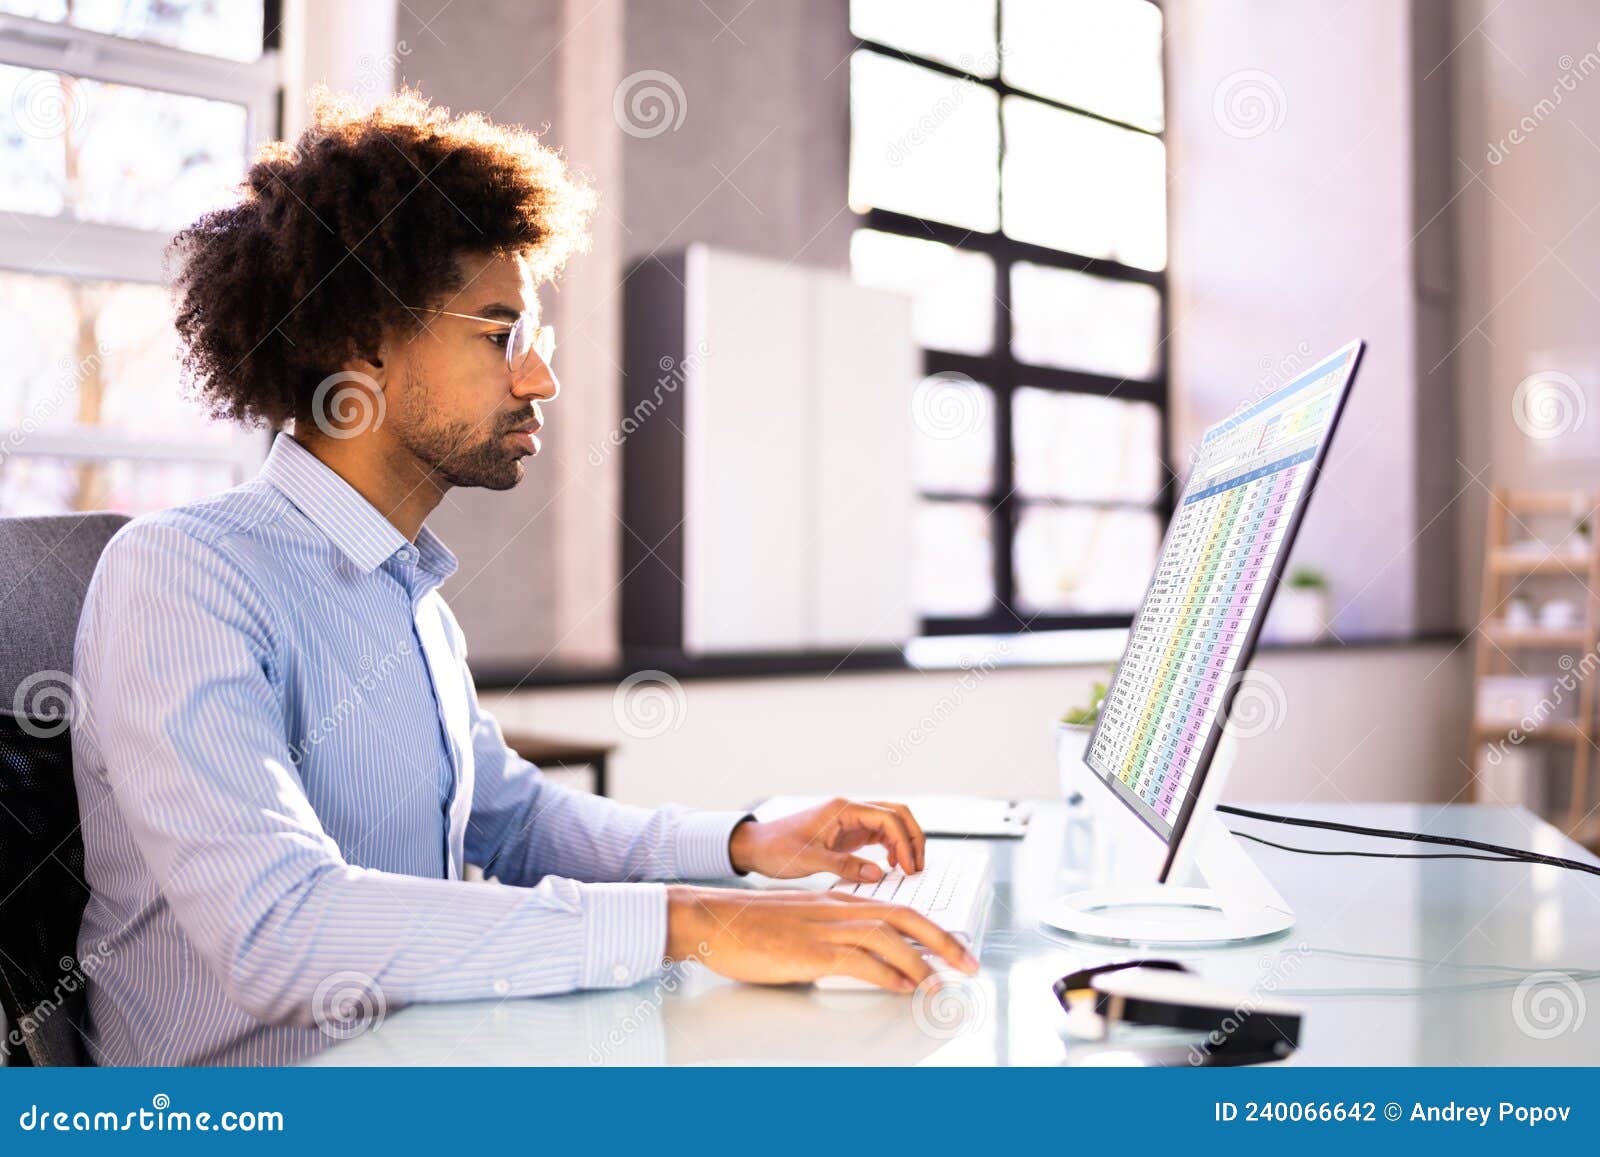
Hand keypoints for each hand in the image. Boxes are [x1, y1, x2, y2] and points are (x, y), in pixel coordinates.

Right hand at [666, 886, 977, 992]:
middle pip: (906, 916)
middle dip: (944, 940)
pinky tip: (901, 987)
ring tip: (941, 981)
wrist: (712, 918)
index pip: (898, 908)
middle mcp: (838, 909)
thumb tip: (860, 961)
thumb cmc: (750, 925)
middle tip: (970, 963)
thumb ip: (833, 935)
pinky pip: (857, 959)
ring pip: (888, 936)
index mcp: (839, 901)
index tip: (954, 947)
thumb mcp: (802, 923)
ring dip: (921, 960)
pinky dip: (885, 973)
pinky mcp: (810, 950)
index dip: (932, 928)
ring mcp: (825, 928)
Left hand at [728, 797, 924, 881]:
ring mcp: (850, 821)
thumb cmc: (776, 848)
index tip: (909, 867)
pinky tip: (891, 865)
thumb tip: (877, 873)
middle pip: (896, 814)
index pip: (887, 817)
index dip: (904, 842)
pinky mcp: (848, 833)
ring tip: (910, 869)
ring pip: (891, 823)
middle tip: (918, 866)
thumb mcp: (809, 860)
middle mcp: (850, 811)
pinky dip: (892, 848)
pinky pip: (879, 835)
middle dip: (912, 838)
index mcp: (842, 810)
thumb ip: (843, 866)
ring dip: (904, 842)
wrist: (757, 847)